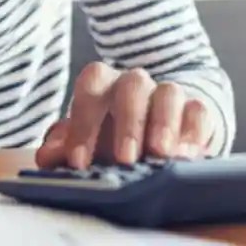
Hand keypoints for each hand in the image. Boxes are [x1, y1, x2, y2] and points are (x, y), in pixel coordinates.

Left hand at [36, 63, 213, 169]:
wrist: (155, 135)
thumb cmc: (111, 138)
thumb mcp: (86, 144)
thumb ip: (64, 148)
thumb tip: (46, 157)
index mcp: (103, 86)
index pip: (91, 85)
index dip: (84, 121)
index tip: (79, 161)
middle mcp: (136, 84)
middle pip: (132, 85)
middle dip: (128, 122)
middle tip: (125, 158)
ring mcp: (169, 95)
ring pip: (170, 92)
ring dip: (164, 124)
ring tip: (160, 154)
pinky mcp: (197, 112)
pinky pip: (199, 112)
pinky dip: (193, 134)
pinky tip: (187, 158)